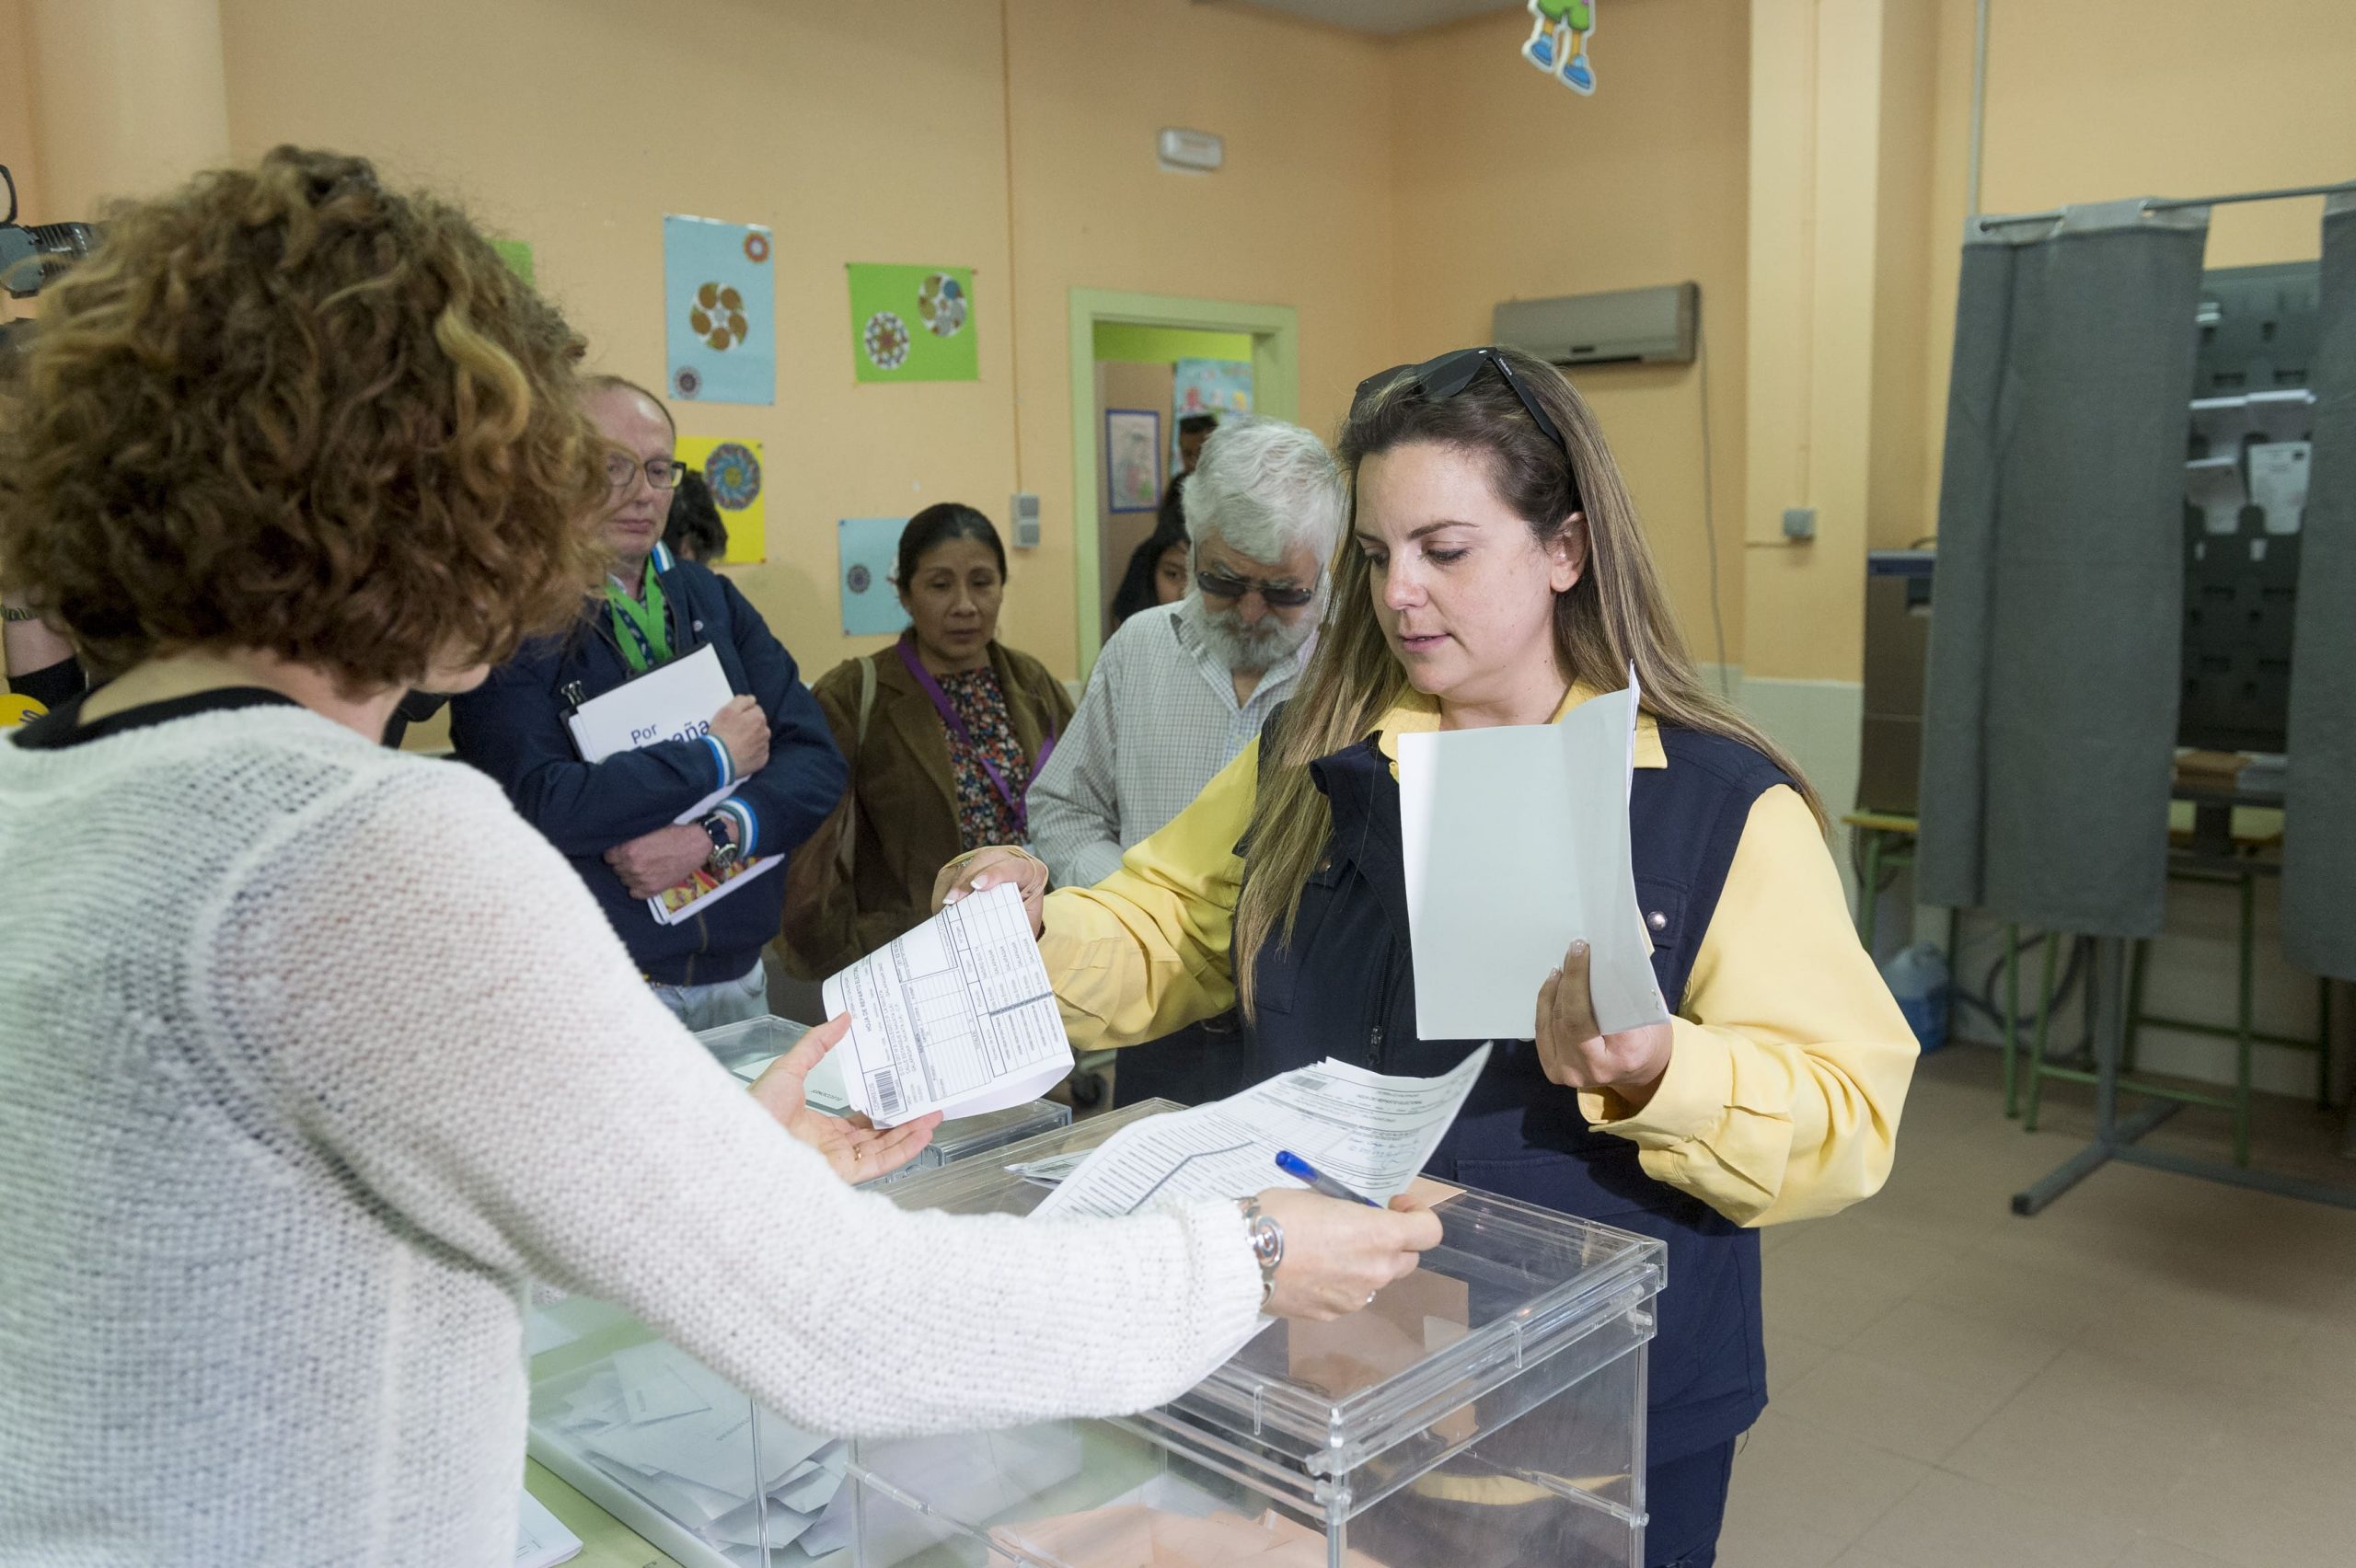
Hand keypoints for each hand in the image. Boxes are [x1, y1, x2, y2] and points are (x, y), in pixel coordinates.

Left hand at [604, 823, 714, 897]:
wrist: (696, 845)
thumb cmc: (674, 834)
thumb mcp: (647, 831)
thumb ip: (631, 841)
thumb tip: (619, 846)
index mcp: (629, 850)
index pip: (608, 857)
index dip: (615, 854)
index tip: (621, 852)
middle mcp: (633, 867)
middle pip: (616, 869)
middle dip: (622, 864)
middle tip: (634, 859)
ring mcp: (642, 880)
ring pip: (624, 881)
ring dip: (630, 875)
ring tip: (642, 868)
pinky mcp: (652, 890)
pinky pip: (634, 893)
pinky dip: (637, 887)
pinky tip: (645, 879)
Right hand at [708, 694, 770, 776]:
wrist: (721, 759)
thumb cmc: (723, 733)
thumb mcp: (727, 710)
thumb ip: (742, 700)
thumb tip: (752, 699)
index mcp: (759, 717)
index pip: (755, 709)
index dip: (744, 713)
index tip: (734, 720)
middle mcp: (765, 732)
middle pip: (758, 724)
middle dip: (749, 725)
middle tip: (734, 732)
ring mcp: (764, 747)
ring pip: (759, 738)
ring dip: (752, 739)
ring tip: (737, 743)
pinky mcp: (762, 760)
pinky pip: (759, 753)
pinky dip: (752, 752)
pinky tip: (741, 753)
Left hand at [747, 1013, 942, 1183]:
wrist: (740, 1141)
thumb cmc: (757, 1108)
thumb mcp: (789, 1068)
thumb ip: (817, 1044)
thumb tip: (843, 1019)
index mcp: (815, 1127)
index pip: (856, 1124)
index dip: (881, 1110)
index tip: (902, 1095)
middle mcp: (828, 1149)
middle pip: (875, 1138)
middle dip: (904, 1123)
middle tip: (928, 1106)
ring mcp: (836, 1164)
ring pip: (883, 1151)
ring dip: (910, 1135)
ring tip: (933, 1118)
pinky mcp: (842, 1176)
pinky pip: (879, 1165)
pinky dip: (903, 1151)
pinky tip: (921, 1137)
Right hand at [931, 846, 1047, 936]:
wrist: (1018, 916)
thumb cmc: (1023, 921)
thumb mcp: (1025, 924)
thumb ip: (1013, 924)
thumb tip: (993, 937)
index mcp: (1032, 871)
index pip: (1015, 867)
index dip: (996, 874)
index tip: (978, 886)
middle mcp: (1010, 858)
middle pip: (985, 859)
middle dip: (966, 879)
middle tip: (953, 901)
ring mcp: (989, 858)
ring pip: (967, 863)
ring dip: (954, 885)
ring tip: (945, 906)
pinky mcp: (971, 864)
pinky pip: (954, 871)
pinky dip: (947, 888)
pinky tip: (944, 904)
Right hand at [1251, 1188, 1441, 1320]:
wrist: (1239, 1258)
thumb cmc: (1277, 1216)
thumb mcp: (1320, 1197)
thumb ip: (1349, 1211)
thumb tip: (1355, 1218)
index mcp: (1378, 1234)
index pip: (1429, 1232)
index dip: (1419, 1216)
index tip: (1396, 1206)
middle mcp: (1376, 1270)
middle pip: (1407, 1259)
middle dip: (1392, 1243)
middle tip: (1362, 1229)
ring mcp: (1355, 1297)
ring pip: (1376, 1281)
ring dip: (1364, 1265)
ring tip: (1327, 1250)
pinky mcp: (1332, 1314)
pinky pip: (1349, 1297)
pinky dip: (1339, 1284)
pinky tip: (1310, 1271)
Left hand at [1535, 939, 1674, 1110]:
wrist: (1638, 1072)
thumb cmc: (1646, 1037)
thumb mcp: (1649, 1015)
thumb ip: (1625, 994)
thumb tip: (1598, 961)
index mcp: (1627, 1054)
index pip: (1602, 1012)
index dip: (1585, 979)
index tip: (1584, 951)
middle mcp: (1596, 1069)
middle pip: (1572, 1017)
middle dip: (1570, 979)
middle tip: (1574, 950)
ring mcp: (1571, 1073)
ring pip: (1554, 1022)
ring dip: (1556, 988)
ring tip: (1564, 965)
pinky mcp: (1554, 1070)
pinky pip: (1543, 1031)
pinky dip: (1545, 1004)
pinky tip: (1553, 984)